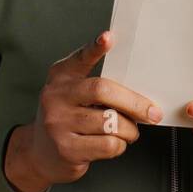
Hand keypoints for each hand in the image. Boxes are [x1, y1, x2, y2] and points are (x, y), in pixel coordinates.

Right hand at [5, 31, 163, 191]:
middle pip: (103, 91)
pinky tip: (114, 142)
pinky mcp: (67, 149)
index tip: (108, 38)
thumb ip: (95, 85)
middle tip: (152, 112)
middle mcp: (56, 96)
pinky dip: (120, 145)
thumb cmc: (66, 118)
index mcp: (61, 76)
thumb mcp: (72, 94)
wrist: (39, 153)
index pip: (80, 58)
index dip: (95, 48)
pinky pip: (108, 145)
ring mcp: (59, 123)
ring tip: (128, 131)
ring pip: (111, 122)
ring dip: (129, 130)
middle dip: (135, 103)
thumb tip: (136, 87)